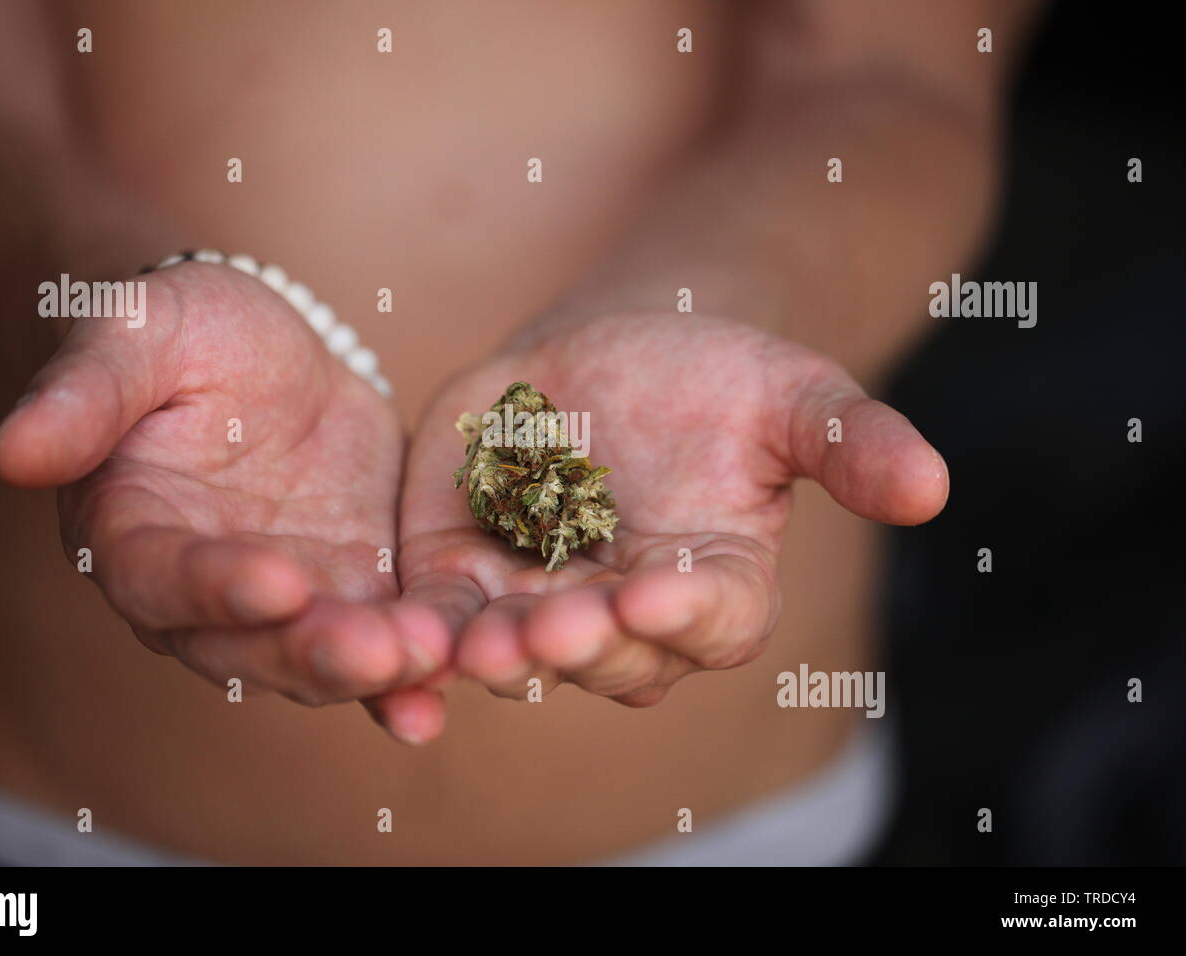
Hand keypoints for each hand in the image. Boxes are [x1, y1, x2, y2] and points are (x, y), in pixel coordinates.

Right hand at [0, 262, 450, 742]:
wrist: (251, 351)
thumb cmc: (174, 333)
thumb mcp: (131, 335)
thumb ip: (83, 396)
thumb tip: (12, 454)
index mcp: (132, 537)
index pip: (164, 578)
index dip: (216, 585)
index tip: (275, 582)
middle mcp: (205, 594)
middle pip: (252, 643)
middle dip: (316, 649)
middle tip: (379, 651)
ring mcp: (288, 600)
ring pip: (324, 652)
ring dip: (378, 666)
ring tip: (434, 660)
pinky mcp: (356, 589)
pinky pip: (383, 636)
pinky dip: (415, 664)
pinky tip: (458, 674)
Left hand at [398, 312, 947, 705]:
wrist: (612, 358)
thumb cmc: (720, 381)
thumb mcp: (793, 397)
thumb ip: (852, 445)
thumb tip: (936, 487)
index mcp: (715, 591)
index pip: (706, 617)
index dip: (685, 609)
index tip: (660, 592)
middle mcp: (628, 621)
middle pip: (604, 649)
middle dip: (577, 641)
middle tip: (547, 630)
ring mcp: (538, 603)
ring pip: (512, 646)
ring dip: (489, 651)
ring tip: (467, 643)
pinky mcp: (460, 576)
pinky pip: (434, 616)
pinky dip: (413, 634)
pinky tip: (387, 637)